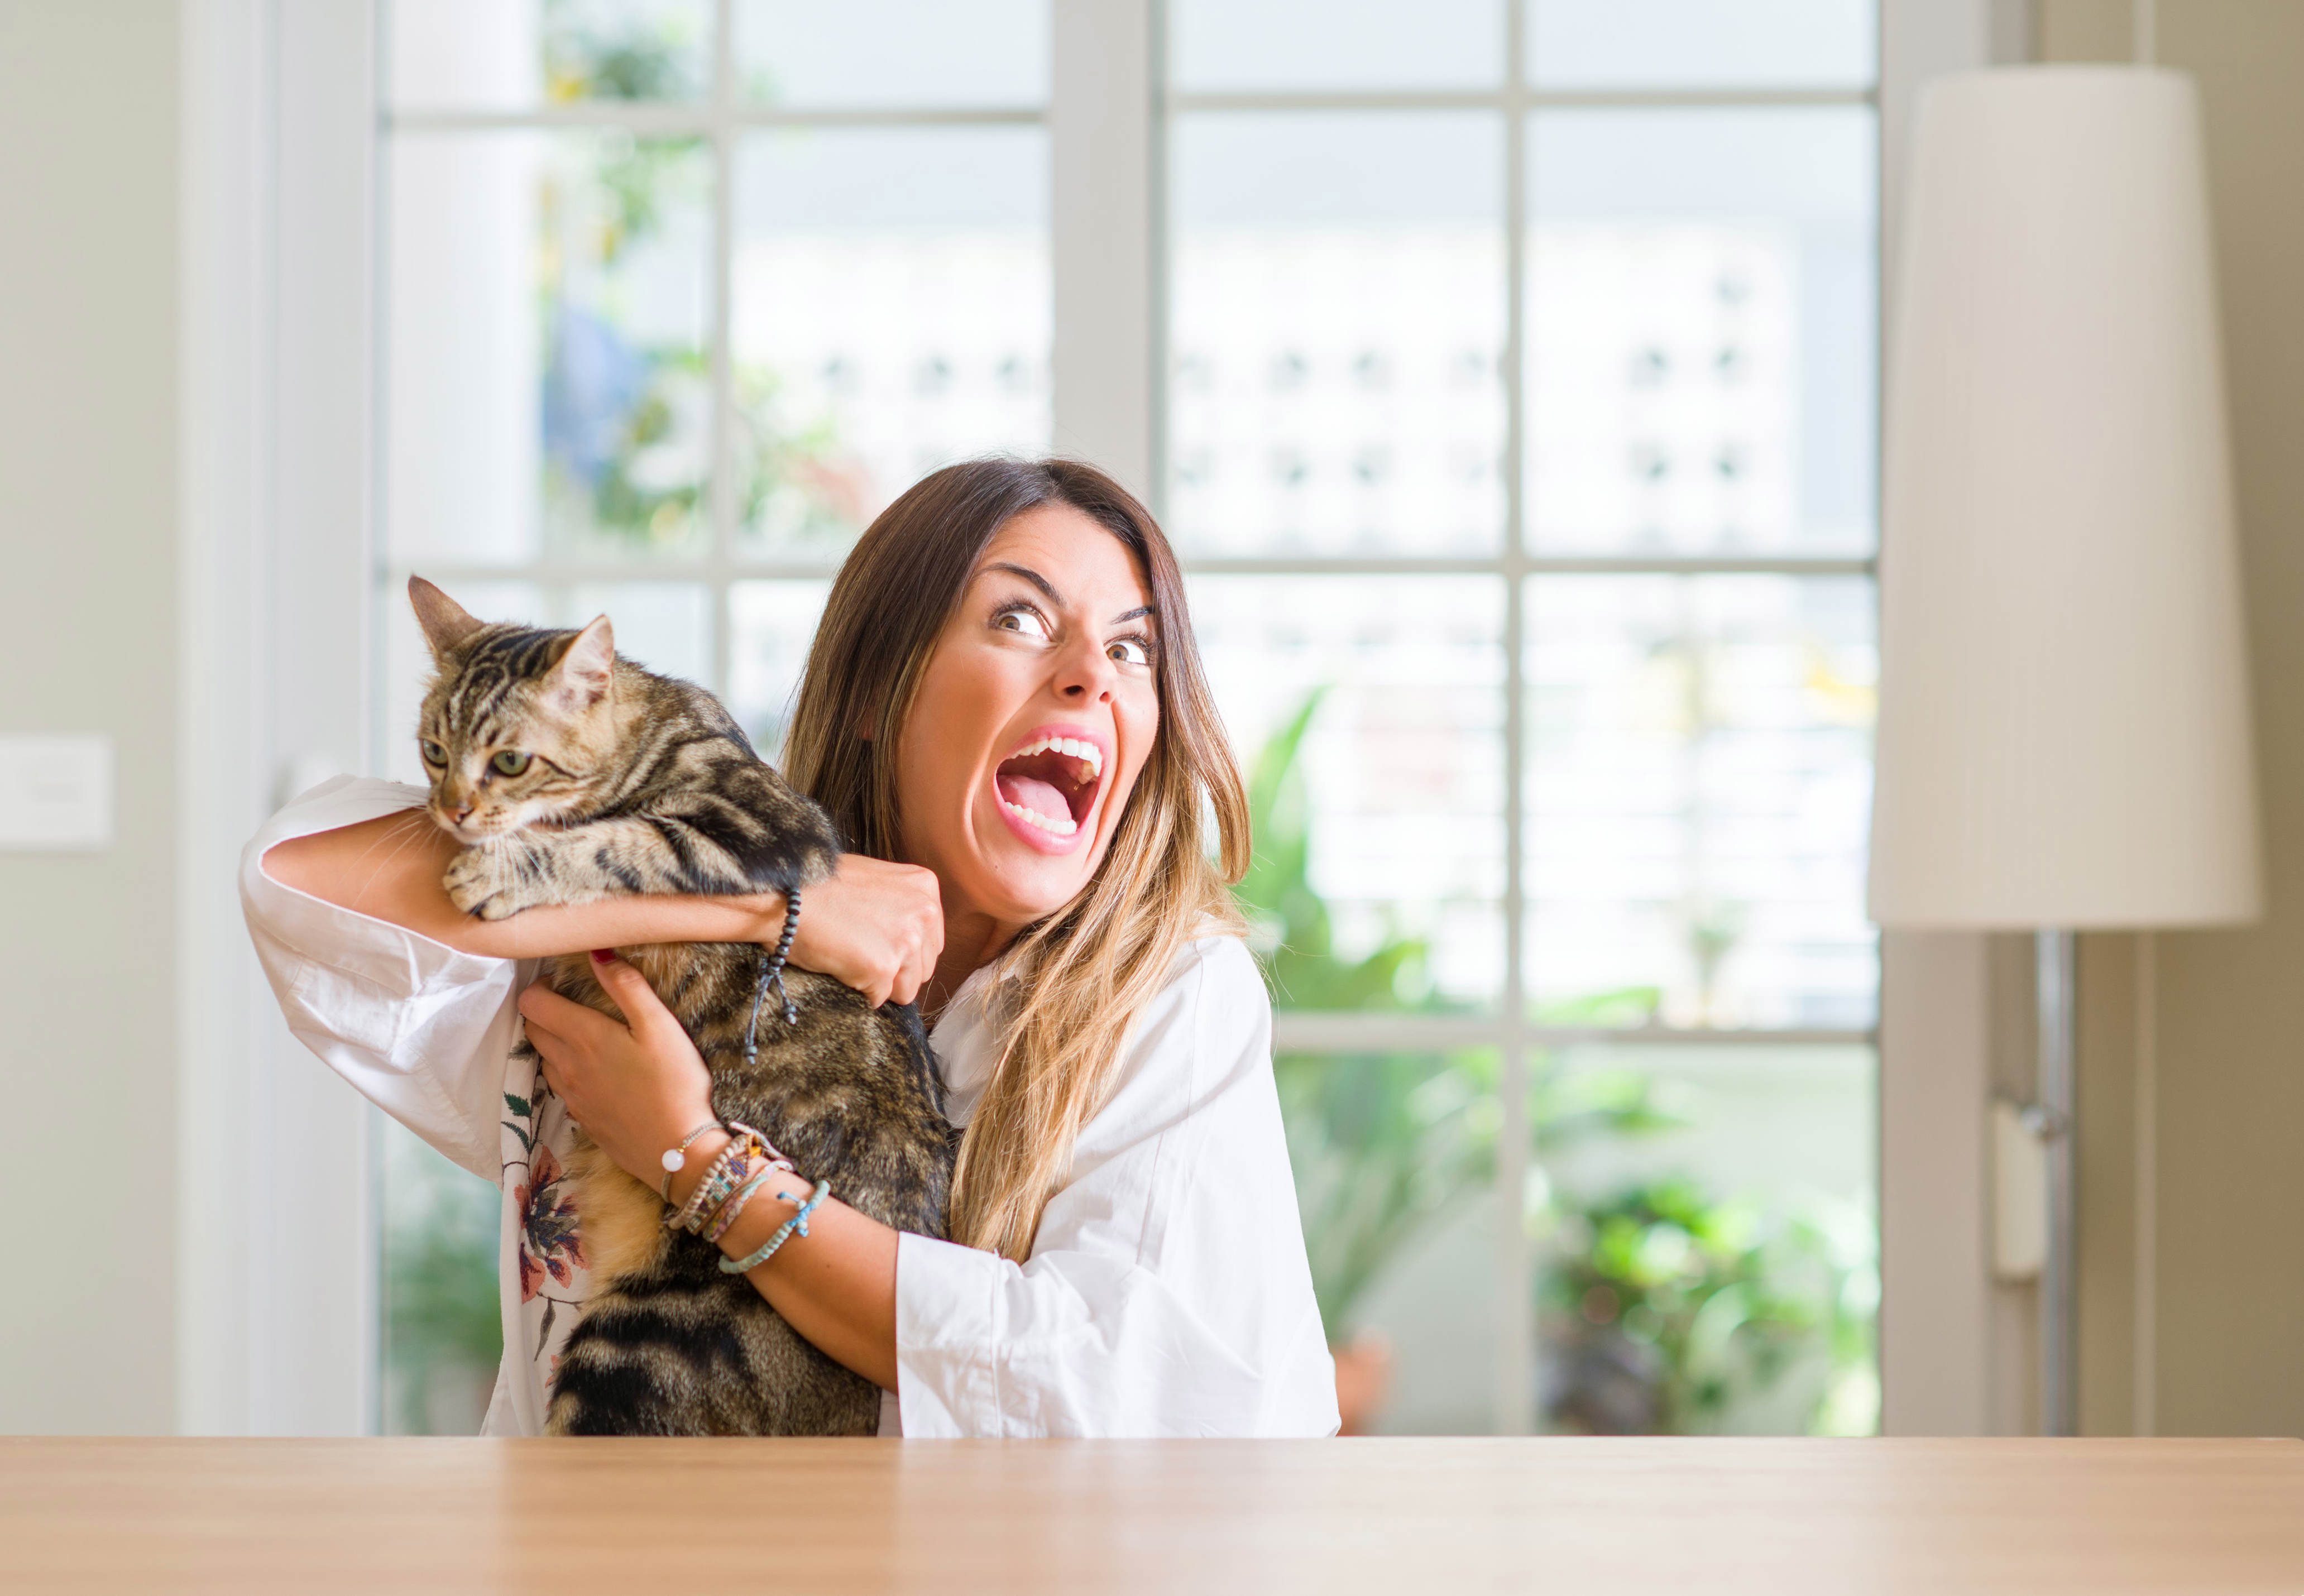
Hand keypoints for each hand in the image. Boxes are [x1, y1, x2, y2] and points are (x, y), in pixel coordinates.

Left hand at [519, 952, 715, 1188]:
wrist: (677, 1151)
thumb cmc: (674, 1084)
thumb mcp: (660, 1026)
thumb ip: (627, 986)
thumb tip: (598, 953)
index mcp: (584, 1037)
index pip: (533, 1004)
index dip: (539, 986)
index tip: (559, 980)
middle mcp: (568, 1066)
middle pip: (533, 1030)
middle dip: (543, 1011)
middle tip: (570, 1002)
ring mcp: (572, 1096)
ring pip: (544, 1060)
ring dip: (552, 1042)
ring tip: (582, 1035)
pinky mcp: (582, 1118)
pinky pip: (561, 1086)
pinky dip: (566, 1070)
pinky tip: (594, 1072)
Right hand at [783, 854, 942, 1007]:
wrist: (782, 894)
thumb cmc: (817, 884)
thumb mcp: (874, 879)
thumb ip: (899, 903)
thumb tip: (907, 934)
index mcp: (925, 888)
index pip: (931, 941)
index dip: (903, 951)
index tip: (877, 945)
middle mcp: (925, 912)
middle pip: (923, 967)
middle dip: (894, 971)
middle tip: (859, 953)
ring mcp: (906, 940)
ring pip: (907, 989)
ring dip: (879, 985)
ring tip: (849, 958)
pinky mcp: (884, 967)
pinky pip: (879, 999)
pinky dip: (858, 992)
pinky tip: (839, 965)